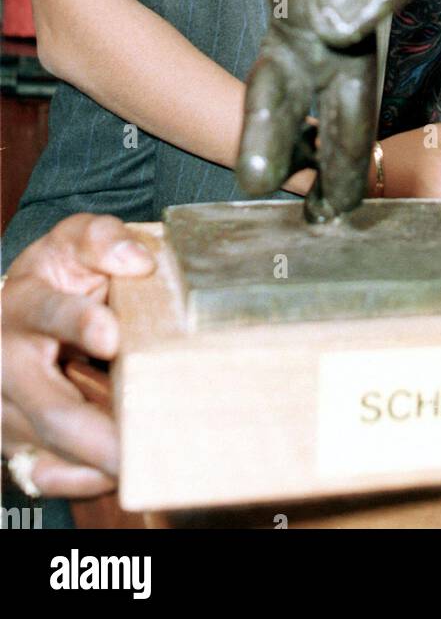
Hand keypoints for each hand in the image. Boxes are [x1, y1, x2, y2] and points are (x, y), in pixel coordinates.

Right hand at [2, 214, 154, 497]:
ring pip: (51, 448)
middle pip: (48, 406)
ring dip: (99, 460)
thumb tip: (137, 261)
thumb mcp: (76, 241)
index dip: (77, 322)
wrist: (23, 310)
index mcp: (23, 302)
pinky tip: (114, 472)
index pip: (46, 313)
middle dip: (93, 430)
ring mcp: (7, 408)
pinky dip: (81, 480)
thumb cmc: (62, 274)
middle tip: (139, 443)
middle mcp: (6, 361)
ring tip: (146, 461)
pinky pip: (45, 475)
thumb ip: (104, 240)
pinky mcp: (15, 441)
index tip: (112, 336)